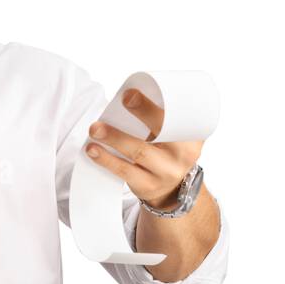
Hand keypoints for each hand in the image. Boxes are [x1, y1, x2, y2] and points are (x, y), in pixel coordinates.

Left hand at [84, 89, 202, 210]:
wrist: (171, 189)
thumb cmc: (166, 152)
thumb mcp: (173, 136)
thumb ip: (160, 119)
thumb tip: (128, 97)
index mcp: (192, 136)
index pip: (177, 117)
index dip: (154, 105)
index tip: (130, 94)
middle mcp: (183, 154)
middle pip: (160, 132)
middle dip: (141, 113)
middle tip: (121, 100)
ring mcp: (166, 172)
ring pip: (139, 152)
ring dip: (114, 138)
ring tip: (95, 129)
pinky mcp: (148, 185)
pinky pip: (124, 171)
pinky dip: (106, 159)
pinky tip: (93, 150)